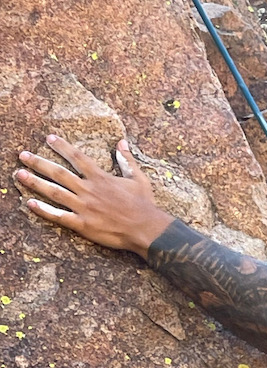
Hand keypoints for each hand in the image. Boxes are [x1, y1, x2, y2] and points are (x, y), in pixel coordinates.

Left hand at [16, 135, 172, 257]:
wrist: (146, 229)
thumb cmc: (144, 205)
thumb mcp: (139, 179)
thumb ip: (127, 160)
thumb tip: (122, 143)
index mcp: (100, 178)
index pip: (77, 157)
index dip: (62, 147)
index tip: (49, 139)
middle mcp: (88, 190)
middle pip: (58, 173)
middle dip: (39, 163)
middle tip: (23, 155)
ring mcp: (84, 207)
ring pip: (54, 192)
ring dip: (35, 182)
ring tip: (20, 174)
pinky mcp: (83, 225)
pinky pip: (59, 216)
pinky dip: (44, 210)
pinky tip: (30, 203)